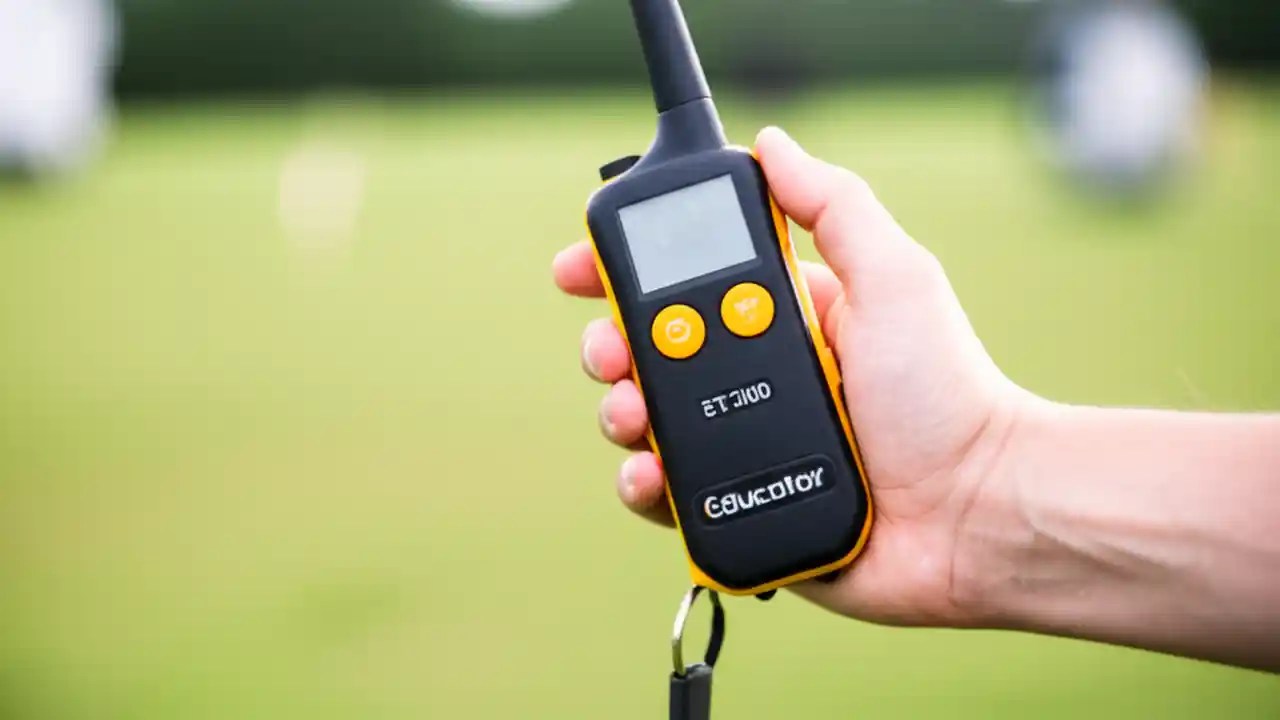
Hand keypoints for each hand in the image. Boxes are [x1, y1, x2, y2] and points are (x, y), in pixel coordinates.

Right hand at [552, 127, 1027, 626]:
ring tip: (631, 414)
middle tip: (606, 351)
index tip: (579, 267)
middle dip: (609, 345)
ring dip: (618, 412)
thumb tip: (771, 141)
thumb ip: (832, 206)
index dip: (624, 274)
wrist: (976, 511)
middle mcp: (753, 380)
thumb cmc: (948, 392)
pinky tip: (649, 474)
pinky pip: (667, 497)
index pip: (686, 285)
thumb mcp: (893, 277)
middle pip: (650, 354)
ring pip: (646, 423)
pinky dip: (642, 485)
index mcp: (782, 319)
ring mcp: (742, 446)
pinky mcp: (739, 509)